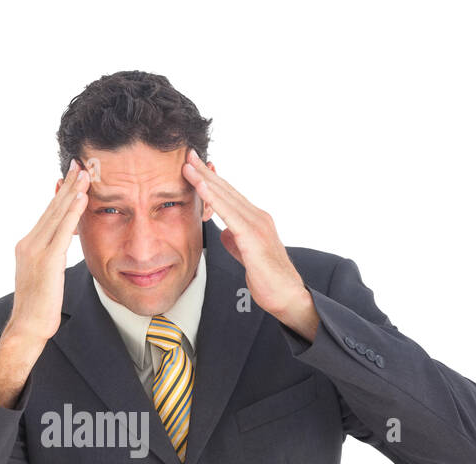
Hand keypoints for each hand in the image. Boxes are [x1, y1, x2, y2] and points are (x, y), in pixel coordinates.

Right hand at [6, 157, 89, 346]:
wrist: (28, 326)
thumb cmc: (40, 306)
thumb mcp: (46, 275)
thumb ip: (52, 255)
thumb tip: (64, 241)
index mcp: (28, 244)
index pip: (49, 214)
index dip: (61, 193)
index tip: (72, 175)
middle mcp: (29, 242)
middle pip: (52, 208)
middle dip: (68, 185)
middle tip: (80, 162)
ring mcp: (35, 250)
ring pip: (57, 215)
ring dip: (72, 192)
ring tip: (84, 172)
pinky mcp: (46, 261)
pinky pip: (62, 232)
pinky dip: (72, 212)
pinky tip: (81, 198)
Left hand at [181, 148, 317, 338]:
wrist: (288, 296)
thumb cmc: (269, 279)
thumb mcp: (246, 256)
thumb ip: (236, 242)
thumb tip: (225, 234)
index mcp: (254, 221)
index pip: (229, 196)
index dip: (212, 180)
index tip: (195, 167)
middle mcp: (257, 217)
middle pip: (227, 190)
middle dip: (206, 171)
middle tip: (188, 154)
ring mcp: (257, 225)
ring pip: (227, 197)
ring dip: (206, 180)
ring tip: (188, 165)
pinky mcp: (253, 238)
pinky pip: (229, 214)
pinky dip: (214, 199)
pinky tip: (202, 188)